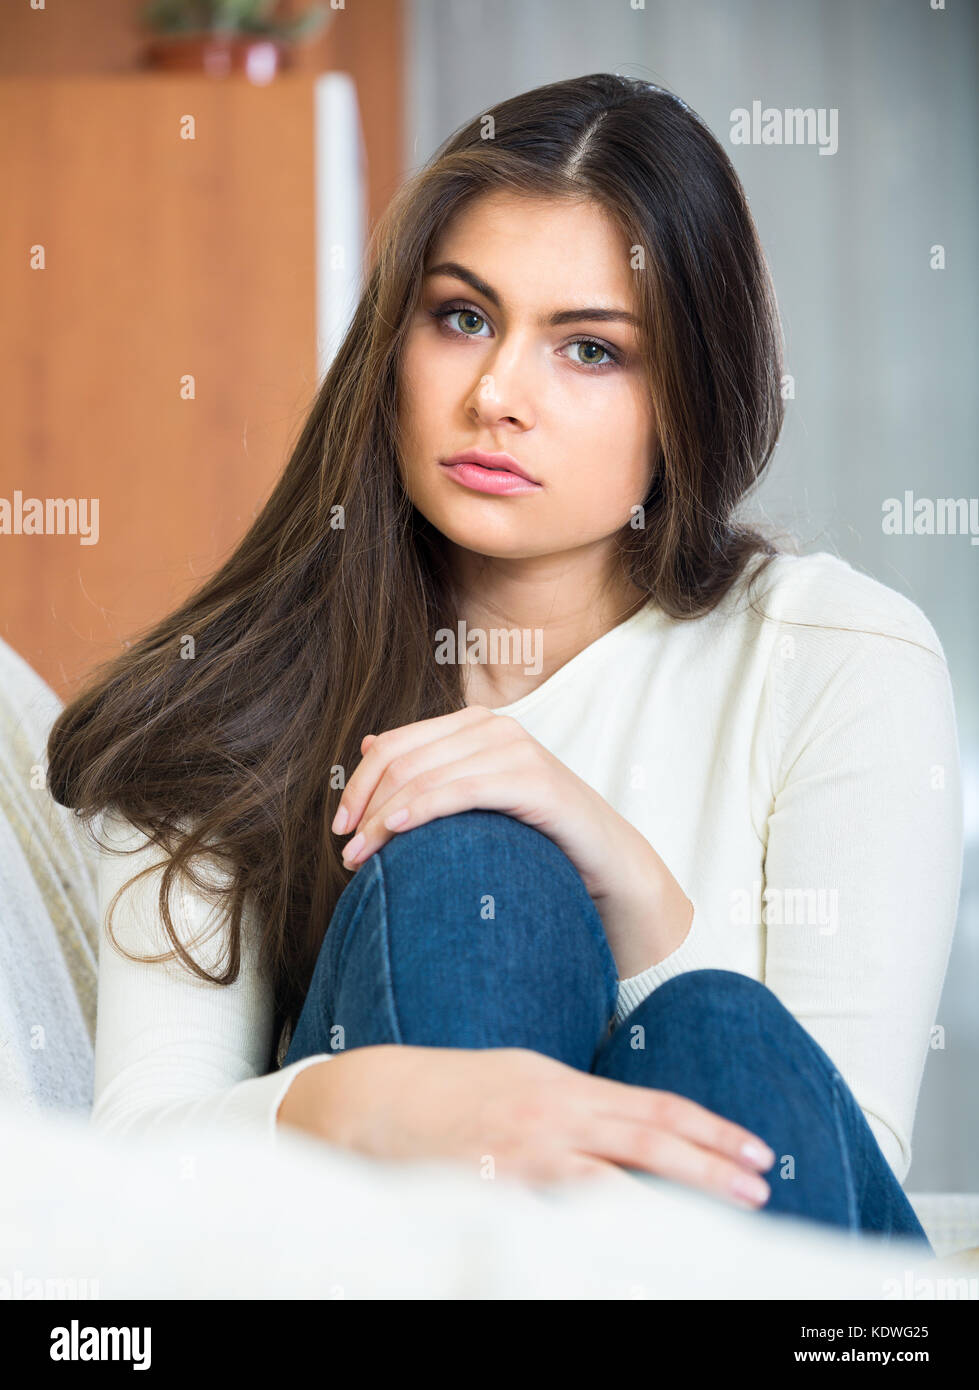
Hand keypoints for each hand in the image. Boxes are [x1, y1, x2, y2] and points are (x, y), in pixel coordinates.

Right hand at [277, 1044, 774, 1206]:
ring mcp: (526, 1162)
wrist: (371, 1103)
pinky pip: (566, 1222)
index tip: (754, 1149)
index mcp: (562, 1085)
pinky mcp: (499, 1196)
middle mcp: (552, 1120)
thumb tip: (626, 1122)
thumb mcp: (519, 1075)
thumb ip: (574, 1101)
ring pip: (618, 1187)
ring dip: (675, 1205)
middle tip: (760, 1186)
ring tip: (720, 1222)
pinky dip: (609, 1236)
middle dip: (713, 1166)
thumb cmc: (449, 1088)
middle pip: (651, 1143)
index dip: (711, 1130)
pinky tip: (639, 1252)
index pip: (654, 1108)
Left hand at [330, 705, 693, 977]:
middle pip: (402, 760)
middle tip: (347, 853)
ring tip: (361, 859)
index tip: (340, 828)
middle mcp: (493, 727)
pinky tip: (395, 832)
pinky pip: (462, 790)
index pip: (395, 745)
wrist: (605, 860)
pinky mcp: (533, 780)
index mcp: (474, 725)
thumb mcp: (475, 799)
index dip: (359, 784)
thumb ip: (429, 770)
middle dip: (365, 806)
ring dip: (383, 819)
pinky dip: (422, 809)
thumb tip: (370, 743)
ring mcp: (515, 749)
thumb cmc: (534, 836)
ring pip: (425, 776)